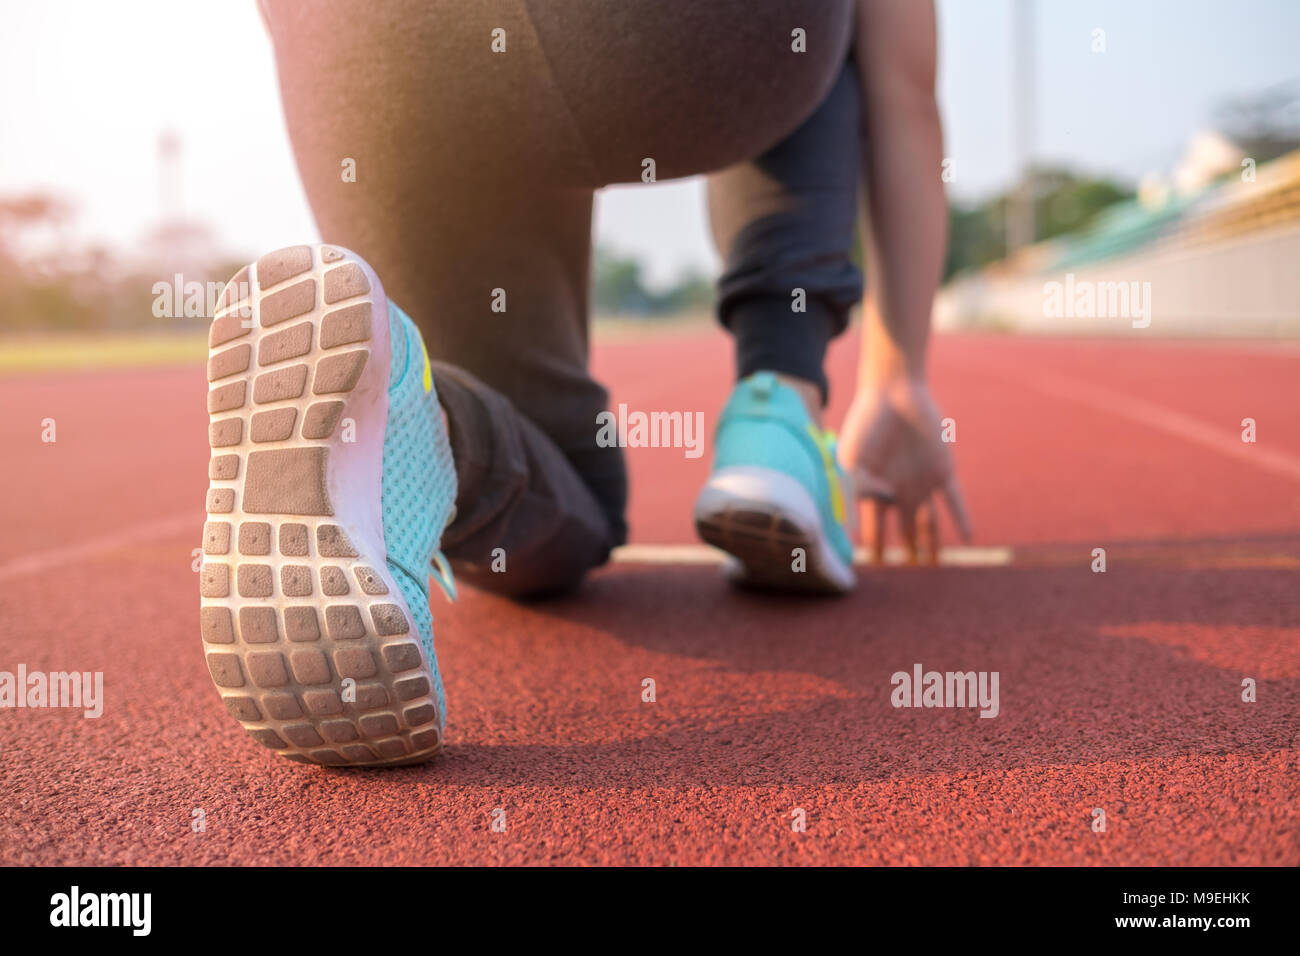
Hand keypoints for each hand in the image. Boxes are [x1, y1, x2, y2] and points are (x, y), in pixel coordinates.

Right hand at [836, 374, 970, 563]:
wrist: (893, 393)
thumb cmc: (866, 425)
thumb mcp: (853, 459)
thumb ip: (858, 489)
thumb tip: (868, 518)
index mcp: (874, 492)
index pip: (875, 529)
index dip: (876, 548)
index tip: (877, 567)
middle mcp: (898, 491)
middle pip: (903, 531)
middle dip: (904, 552)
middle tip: (909, 580)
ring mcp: (921, 483)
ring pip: (928, 522)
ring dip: (931, 544)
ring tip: (935, 566)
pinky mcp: (942, 471)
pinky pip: (954, 500)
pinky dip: (961, 517)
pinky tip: (969, 536)